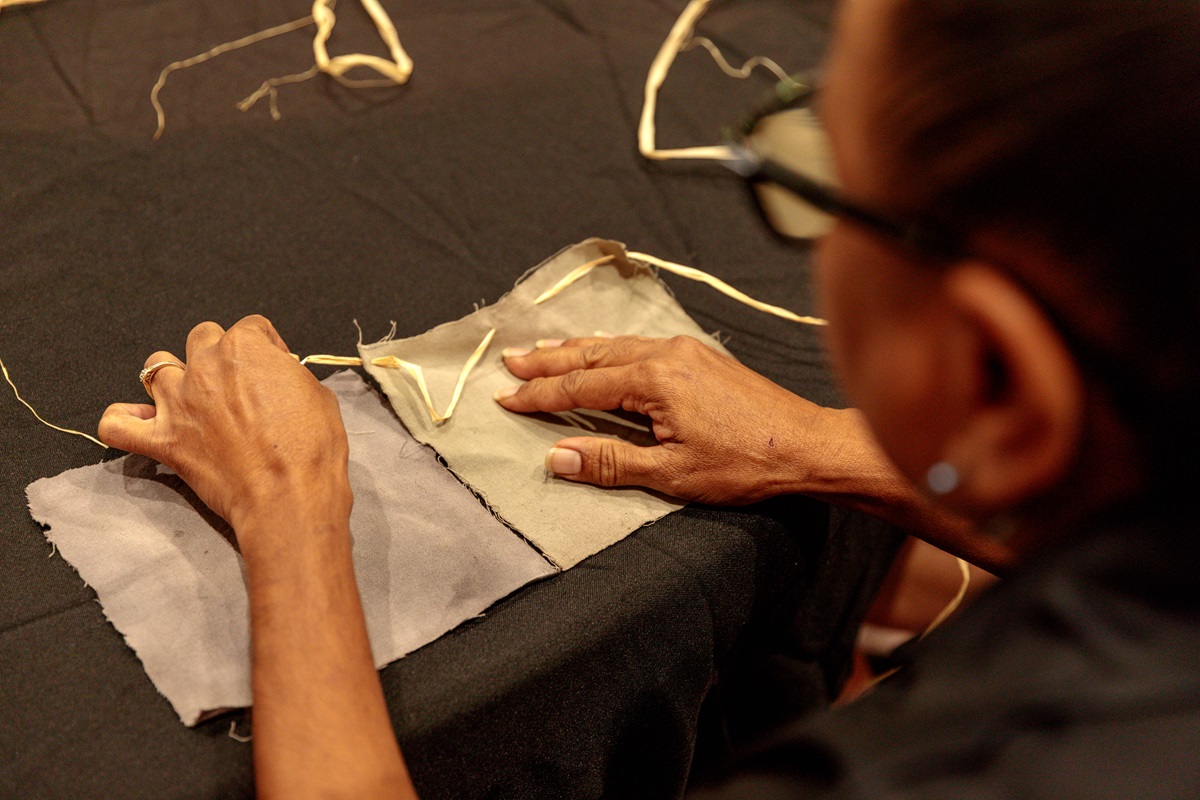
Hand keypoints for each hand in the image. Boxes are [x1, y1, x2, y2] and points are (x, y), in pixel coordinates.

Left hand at [98, 315, 351, 537]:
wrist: (289, 496)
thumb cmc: (312, 449)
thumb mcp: (318, 396)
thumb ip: (289, 376)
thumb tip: (278, 378)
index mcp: (245, 348)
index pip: (252, 327)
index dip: (269, 347)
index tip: (277, 368)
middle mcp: (205, 367)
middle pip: (202, 337)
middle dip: (220, 354)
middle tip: (238, 382)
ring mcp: (178, 403)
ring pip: (156, 367)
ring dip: (174, 377)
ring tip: (192, 397)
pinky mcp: (164, 441)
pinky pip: (117, 423)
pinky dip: (124, 420)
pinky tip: (141, 423)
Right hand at [495, 334, 857, 504]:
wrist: (807, 444)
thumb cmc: (745, 464)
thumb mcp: (673, 473)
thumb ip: (612, 463)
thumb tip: (557, 457)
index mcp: (655, 380)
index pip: (581, 387)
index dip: (540, 394)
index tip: (506, 398)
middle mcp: (666, 354)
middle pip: (593, 356)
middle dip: (548, 360)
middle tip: (510, 361)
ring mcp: (686, 350)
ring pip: (616, 345)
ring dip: (576, 349)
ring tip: (543, 349)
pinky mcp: (701, 356)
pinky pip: (640, 343)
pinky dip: (609, 347)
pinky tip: (603, 350)